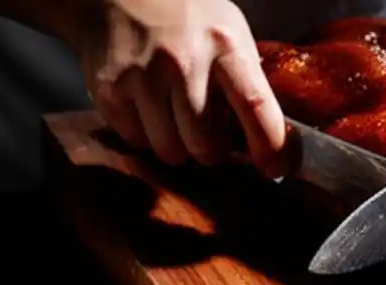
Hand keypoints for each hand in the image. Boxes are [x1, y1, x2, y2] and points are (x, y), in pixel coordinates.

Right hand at [71, 0, 287, 175]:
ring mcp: (143, 77)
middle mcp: (184, 62)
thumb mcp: (227, 32)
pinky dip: (144, 134)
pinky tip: (146, 106)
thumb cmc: (183, 16)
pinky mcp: (110, 91)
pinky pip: (136, 141)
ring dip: (176, 145)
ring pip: (170, 151)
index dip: (270, 146)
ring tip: (173, 117)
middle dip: (209, 149)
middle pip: (206, 145)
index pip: (254, 105)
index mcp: (224, 45)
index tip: (275, 167)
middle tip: (204, 130)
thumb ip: (244, 80)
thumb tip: (266, 138)